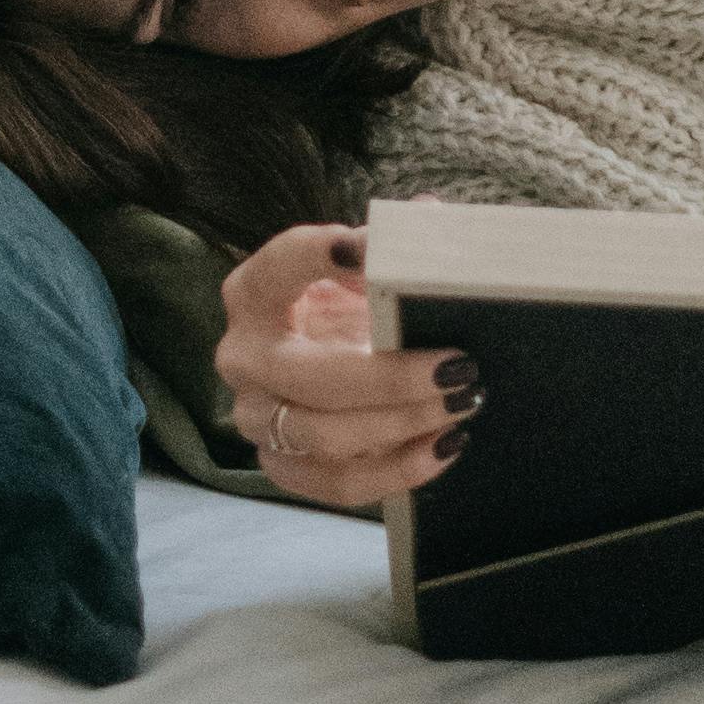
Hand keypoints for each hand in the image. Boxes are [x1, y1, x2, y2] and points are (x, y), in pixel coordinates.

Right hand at [214, 223, 475, 515]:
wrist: (321, 362)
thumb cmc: (342, 305)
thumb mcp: (357, 268)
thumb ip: (392, 242)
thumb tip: (430, 219)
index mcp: (252, 292)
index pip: (280, 264)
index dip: (322, 255)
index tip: (372, 252)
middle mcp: (242, 356)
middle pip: (313, 377)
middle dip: (393, 378)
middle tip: (459, 365)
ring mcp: (256, 418)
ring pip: (326, 437)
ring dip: (403, 425)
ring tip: (462, 403)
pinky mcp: (281, 467)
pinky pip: (337, 484)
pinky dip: (397, 471)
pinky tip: (444, 446)